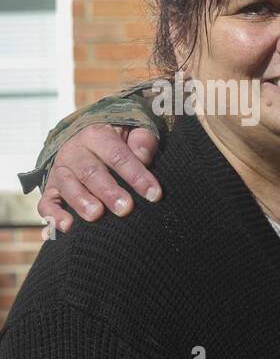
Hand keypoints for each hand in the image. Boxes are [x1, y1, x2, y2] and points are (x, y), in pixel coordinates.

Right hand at [38, 125, 160, 232]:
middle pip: (90, 172)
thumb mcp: (133, 131)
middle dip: (108, 191)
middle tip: (125, 208)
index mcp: (97, 136)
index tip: (154, 194)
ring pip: (67, 186)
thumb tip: (143, 155)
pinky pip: (47, 202)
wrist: (86, 139)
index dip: (136, 175)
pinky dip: (53, 215)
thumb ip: (142, 140)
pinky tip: (66, 226)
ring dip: (81, 201)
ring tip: (95, 215)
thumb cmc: (119, 141)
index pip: (118, 156)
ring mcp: (61, 170)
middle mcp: (75, 152)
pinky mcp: (51, 188)